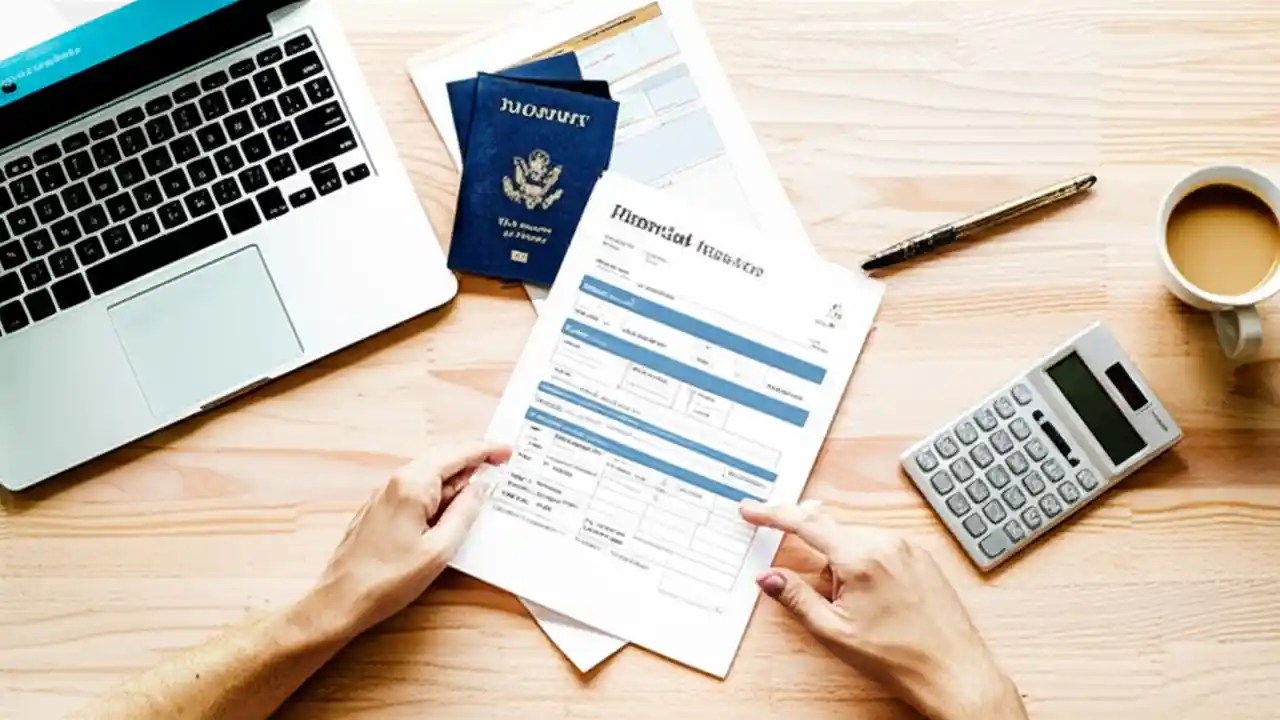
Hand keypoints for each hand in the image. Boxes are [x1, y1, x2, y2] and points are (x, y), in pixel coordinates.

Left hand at [313, 442, 511, 636]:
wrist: (341, 600)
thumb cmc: (388, 580)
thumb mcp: (440, 549)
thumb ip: (463, 513)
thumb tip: (479, 489)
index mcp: (413, 485)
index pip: (456, 455)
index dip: (484, 451)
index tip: (506, 451)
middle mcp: (396, 482)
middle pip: (441, 458)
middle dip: (471, 460)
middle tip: (499, 465)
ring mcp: (385, 495)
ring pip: (428, 473)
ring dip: (455, 478)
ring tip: (480, 490)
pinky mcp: (380, 510)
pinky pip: (415, 489)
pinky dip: (437, 491)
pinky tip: (449, 508)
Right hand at [740, 502, 1026, 719]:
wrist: (953, 671)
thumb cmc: (899, 656)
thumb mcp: (834, 631)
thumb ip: (795, 598)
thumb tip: (767, 577)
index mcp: (861, 557)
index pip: (805, 524)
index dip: (772, 515)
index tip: (752, 511)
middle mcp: (887, 543)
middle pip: (832, 535)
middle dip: (821, 563)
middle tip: (831, 602)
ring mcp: (908, 548)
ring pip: (857, 543)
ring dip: (846, 567)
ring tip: (862, 609)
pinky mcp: (922, 557)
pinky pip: (881, 549)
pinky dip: (869, 568)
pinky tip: (881, 603)